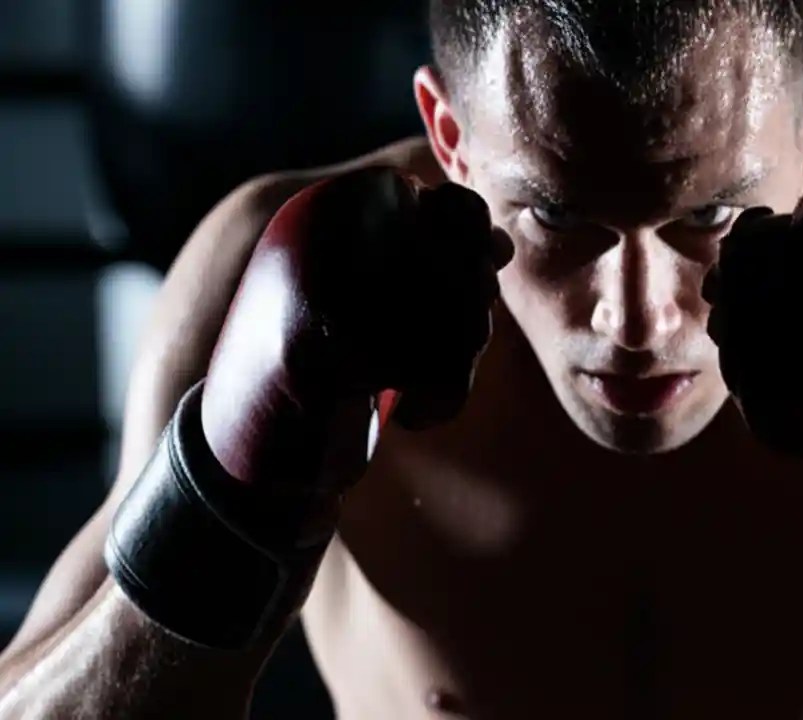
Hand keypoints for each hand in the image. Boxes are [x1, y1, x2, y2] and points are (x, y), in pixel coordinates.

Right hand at [202, 167, 510, 512]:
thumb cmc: (320, 359)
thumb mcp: (372, 290)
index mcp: (334, 201)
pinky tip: (399, 413)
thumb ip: (438, 254)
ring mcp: (325, 289)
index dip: (466, 266)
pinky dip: (436, 406)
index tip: (418, 304)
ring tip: (399, 379)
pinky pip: (446, 374)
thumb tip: (502, 242)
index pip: (463, 210)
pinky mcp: (331, 356)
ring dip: (453, 366)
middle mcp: (327, 229)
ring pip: (468, 320)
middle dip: (466, 322)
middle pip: (474, 267)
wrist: (241, 446)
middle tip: (411, 351)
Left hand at [705, 186, 802, 571]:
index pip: (751, 244)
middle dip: (744, 350)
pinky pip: (765, 377)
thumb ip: (796, 286)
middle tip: (783, 400)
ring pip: (745, 328)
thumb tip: (714, 276)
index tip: (791, 364)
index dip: (748, 316)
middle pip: (742, 282)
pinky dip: (775, 431)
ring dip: (756, 396)